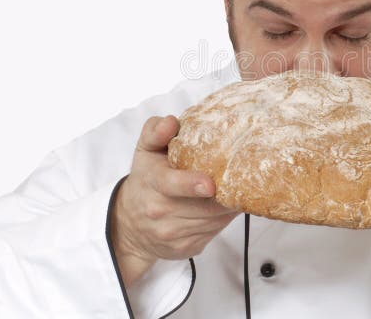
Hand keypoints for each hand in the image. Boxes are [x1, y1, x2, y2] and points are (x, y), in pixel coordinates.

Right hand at [109, 115, 240, 286]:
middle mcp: (159, 212)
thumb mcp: (145, 151)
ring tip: (233, 189)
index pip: (171, 184)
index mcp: (151, 183)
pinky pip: (214, 232)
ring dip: (228, 206)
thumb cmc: (145, 181)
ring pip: (214, 220)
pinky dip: (223, 219)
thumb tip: (171, 122)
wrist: (129, 226)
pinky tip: (221, 207)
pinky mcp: (185, 248)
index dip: (191, 184)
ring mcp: (172, 234)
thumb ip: (155, 132)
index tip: (210, 184)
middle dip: (224, 194)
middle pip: (203, 205)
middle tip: (241, 179)